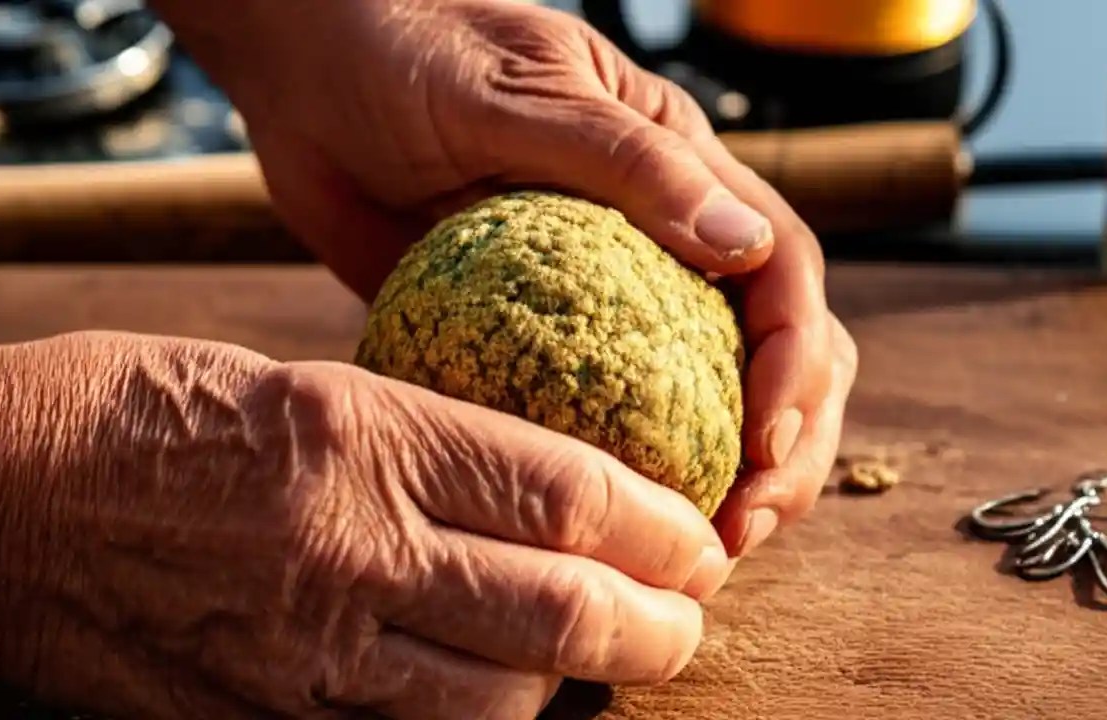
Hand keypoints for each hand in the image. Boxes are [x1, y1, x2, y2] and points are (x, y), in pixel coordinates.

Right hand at [0, 331, 727, 719]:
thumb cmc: (128, 406)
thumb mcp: (285, 378)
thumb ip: (409, 436)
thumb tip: (519, 476)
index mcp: (363, 436)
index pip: (565, 494)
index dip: (659, 524)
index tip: (698, 535)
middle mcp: (350, 550)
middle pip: (560, 613)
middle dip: (654, 626)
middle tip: (688, 620)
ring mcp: (305, 653)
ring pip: (497, 702)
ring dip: (568, 686)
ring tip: (597, 661)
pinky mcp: (260, 718)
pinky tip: (495, 700)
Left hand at [153, 0, 858, 557]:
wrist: (309, 75)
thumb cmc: (411, 52)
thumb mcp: (523, 94)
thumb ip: (632, 165)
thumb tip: (746, 246)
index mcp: (683, 170)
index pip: (783, 269)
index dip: (796, 361)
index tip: (766, 442)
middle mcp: (664, 240)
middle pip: (773, 349)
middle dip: (785, 443)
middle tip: (739, 525)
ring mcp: (606, 297)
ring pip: (702, 394)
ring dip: (722, 474)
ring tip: (698, 547)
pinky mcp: (541, 338)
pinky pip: (597, 414)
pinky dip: (620, 473)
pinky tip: (605, 524)